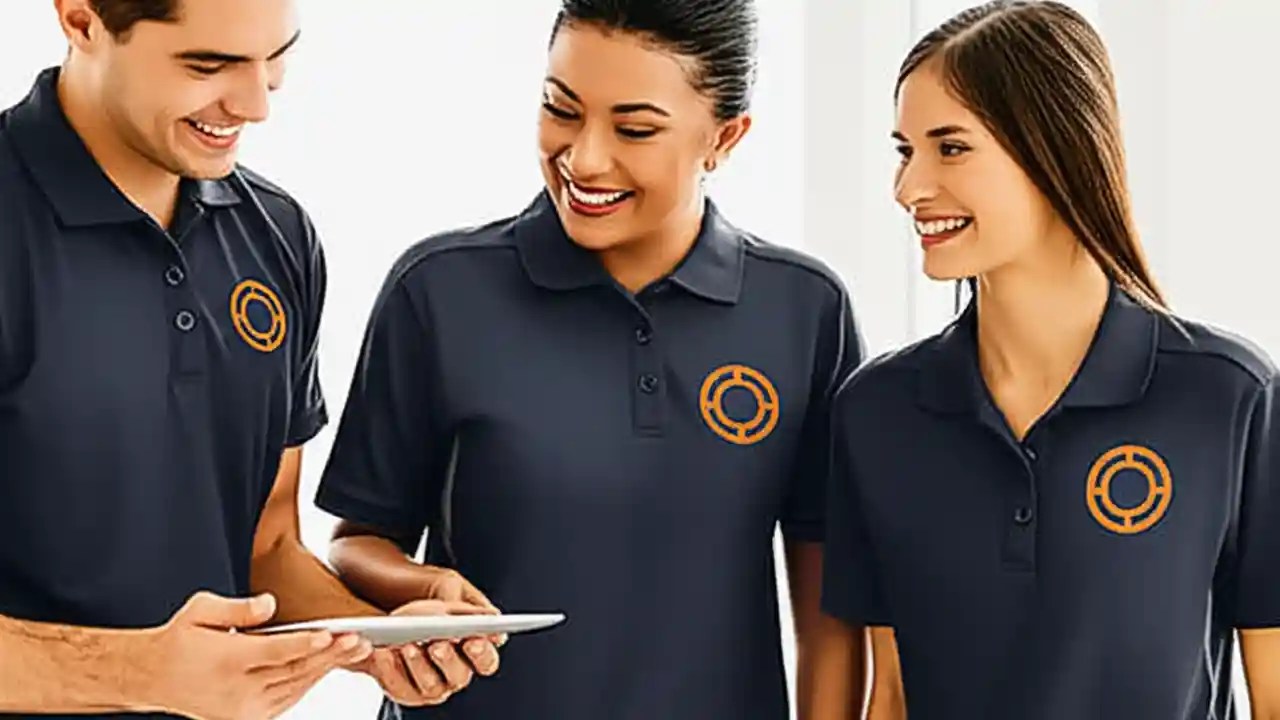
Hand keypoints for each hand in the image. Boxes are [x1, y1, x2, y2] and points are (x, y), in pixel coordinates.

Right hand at [133, 591, 371, 719]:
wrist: (154, 678)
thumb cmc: (181, 639)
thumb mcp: (200, 611)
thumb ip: (237, 609)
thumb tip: (269, 606)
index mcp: (226, 661)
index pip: (274, 652)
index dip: (304, 644)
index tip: (330, 635)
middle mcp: (237, 690)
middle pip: (293, 670)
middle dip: (330, 654)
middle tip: (360, 639)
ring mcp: (244, 709)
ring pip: (296, 685)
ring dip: (327, 667)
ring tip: (355, 649)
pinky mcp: (249, 717)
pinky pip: (288, 697)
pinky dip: (310, 681)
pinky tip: (329, 664)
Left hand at [354, 569, 503, 706]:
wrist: (390, 626)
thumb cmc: (425, 614)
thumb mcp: (446, 601)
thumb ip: (468, 609)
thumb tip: (490, 615)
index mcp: (473, 653)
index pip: (486, 661)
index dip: (482, 653)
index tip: (472, 640)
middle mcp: (456, 674)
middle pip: (460, 676)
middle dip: (449, 660)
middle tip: (438, 645)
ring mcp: (432, 686)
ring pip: (431, 686)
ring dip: (419, 665)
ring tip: (408, 646)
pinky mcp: (406, 692)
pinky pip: (400, 688)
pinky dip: (391, 669)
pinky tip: (386, 651)